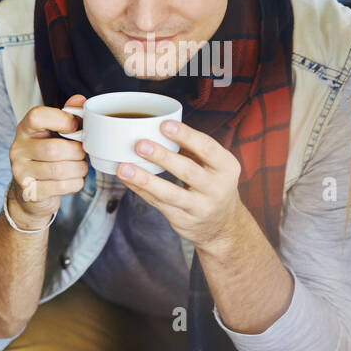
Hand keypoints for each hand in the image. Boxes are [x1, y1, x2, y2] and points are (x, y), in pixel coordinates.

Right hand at [8, 95, 89, 227]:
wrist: (31, 190)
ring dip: (79, 168)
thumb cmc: (46, 156)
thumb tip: (80, 100)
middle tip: (82, 153)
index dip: (61, 119)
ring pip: (59, 170)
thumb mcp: (53, 132)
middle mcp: (18, 149)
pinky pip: (61, 186)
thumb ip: (67, 115)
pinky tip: (74, 179)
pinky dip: (75, 183)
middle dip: (77, 152)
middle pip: (53, 149)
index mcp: (25, 130)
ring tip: (80, 166)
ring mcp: (21, 171)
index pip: (37, 116)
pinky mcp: (30, 191)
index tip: (74, 126)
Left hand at [116, 120, 244, 250]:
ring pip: (169, 193)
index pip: (207, 148)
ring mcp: (200, 207)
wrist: (222, 225)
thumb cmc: (211, 184)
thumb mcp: (214, 166)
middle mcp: (217, 188)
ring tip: (124, 167)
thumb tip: (158, 128)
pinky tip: (126, 179)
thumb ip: (193, 149)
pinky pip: (158, 203)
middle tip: (140, 144)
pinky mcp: (183, 220)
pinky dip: (140, 190)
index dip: (186, 136)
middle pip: (187, 171)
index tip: (164, 125)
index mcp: (227, 167)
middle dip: (162, 157)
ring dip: (144, 179)